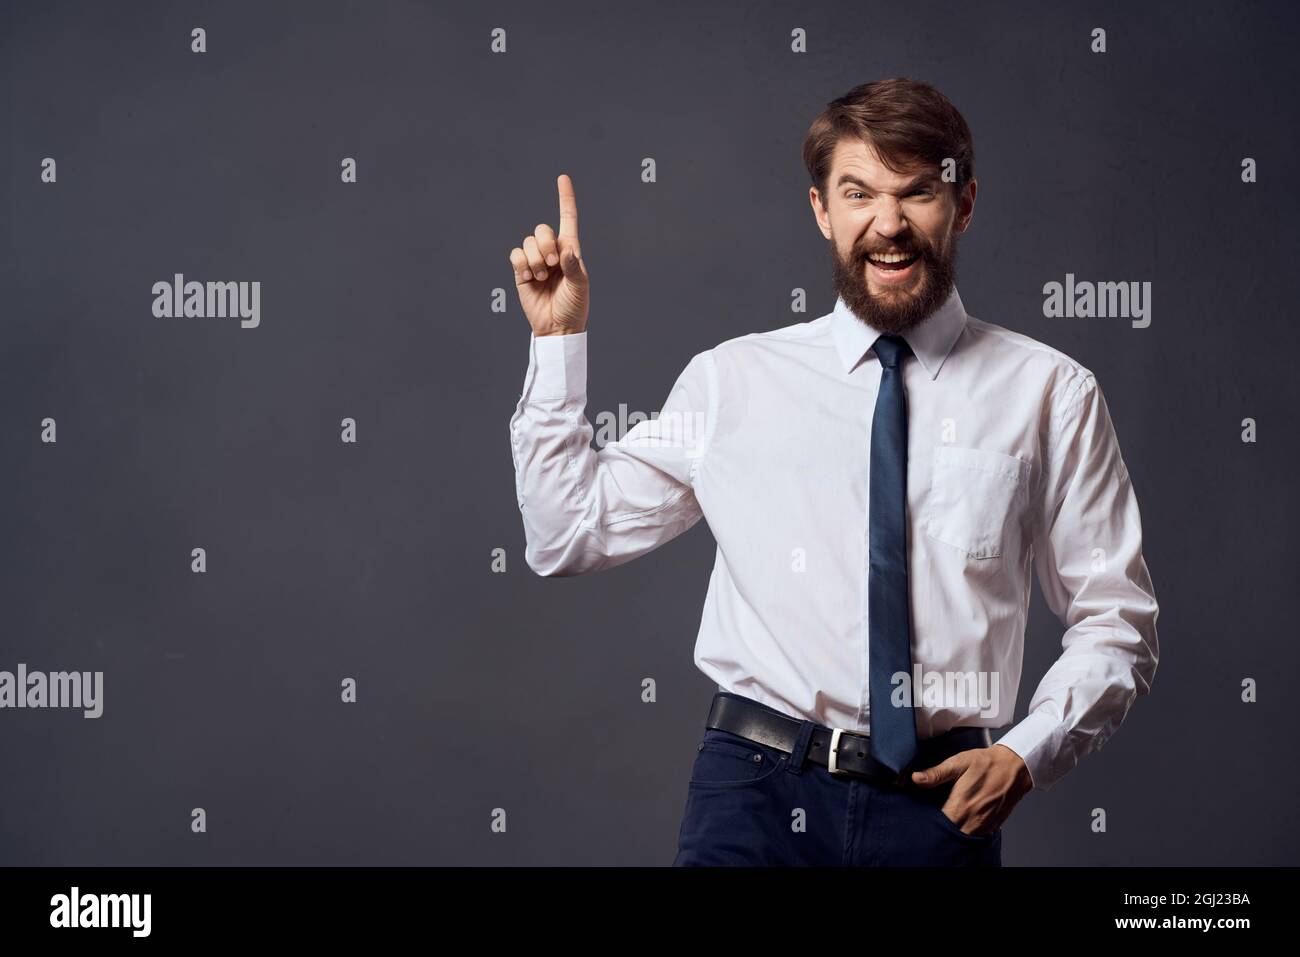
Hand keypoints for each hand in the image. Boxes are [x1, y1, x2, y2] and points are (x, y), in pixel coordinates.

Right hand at [508, 173, 589, 336]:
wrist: (557, 327)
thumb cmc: (574, 306)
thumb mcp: (580, 286)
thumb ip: (573, 266)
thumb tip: (564, 250)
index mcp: (571, 250)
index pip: (568, 219)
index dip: (565, 198)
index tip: (562, 178)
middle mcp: (552, 252)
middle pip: (542, 229)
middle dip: (545, 245)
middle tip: (552, 264)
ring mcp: (536, 261)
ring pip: (528, 243)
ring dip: (535, 260)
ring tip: (542, 277)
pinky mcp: (521, 272)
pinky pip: (516, 254)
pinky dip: (522, 264)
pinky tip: (530, 277)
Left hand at [910, 743, 1032, 835]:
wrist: (1014, 766)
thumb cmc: (986, 763)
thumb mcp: (958, 763)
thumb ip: (936, 774)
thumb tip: (916, 778)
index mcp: (961, 807)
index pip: (940, 826)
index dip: (930, 824)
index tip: (924, 818)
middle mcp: (973, 821)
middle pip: (951, 836)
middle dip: (942, 831)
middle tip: (935, 820)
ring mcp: (985, 826)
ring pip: (965, 839)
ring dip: (955, 833)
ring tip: (949, 820)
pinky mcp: (993, 825)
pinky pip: (978, 837)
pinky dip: (969, 832)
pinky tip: (964, 821)